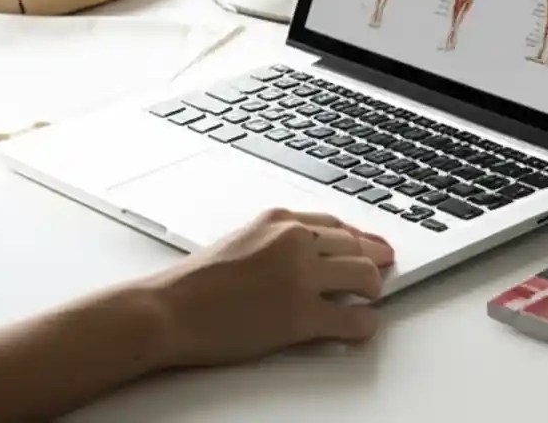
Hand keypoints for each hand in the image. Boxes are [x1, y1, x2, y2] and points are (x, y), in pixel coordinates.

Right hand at [147, 209, 393, 367]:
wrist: (169, 310)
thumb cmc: (196, 283)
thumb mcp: (241, 240)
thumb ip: (278, 242)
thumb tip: (313, 257)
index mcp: (279, 220)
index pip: (337, 224)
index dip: (360, 239)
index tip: (371, 248)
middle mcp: (294, 240)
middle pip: (357, 246)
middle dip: (373, 262)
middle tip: (378, 278)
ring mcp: (299, 277)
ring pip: (366, 276)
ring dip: (373, 291)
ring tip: (368, 302)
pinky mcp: (301, 315)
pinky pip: (356, 319)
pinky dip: (365, 326)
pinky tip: (359, 328)